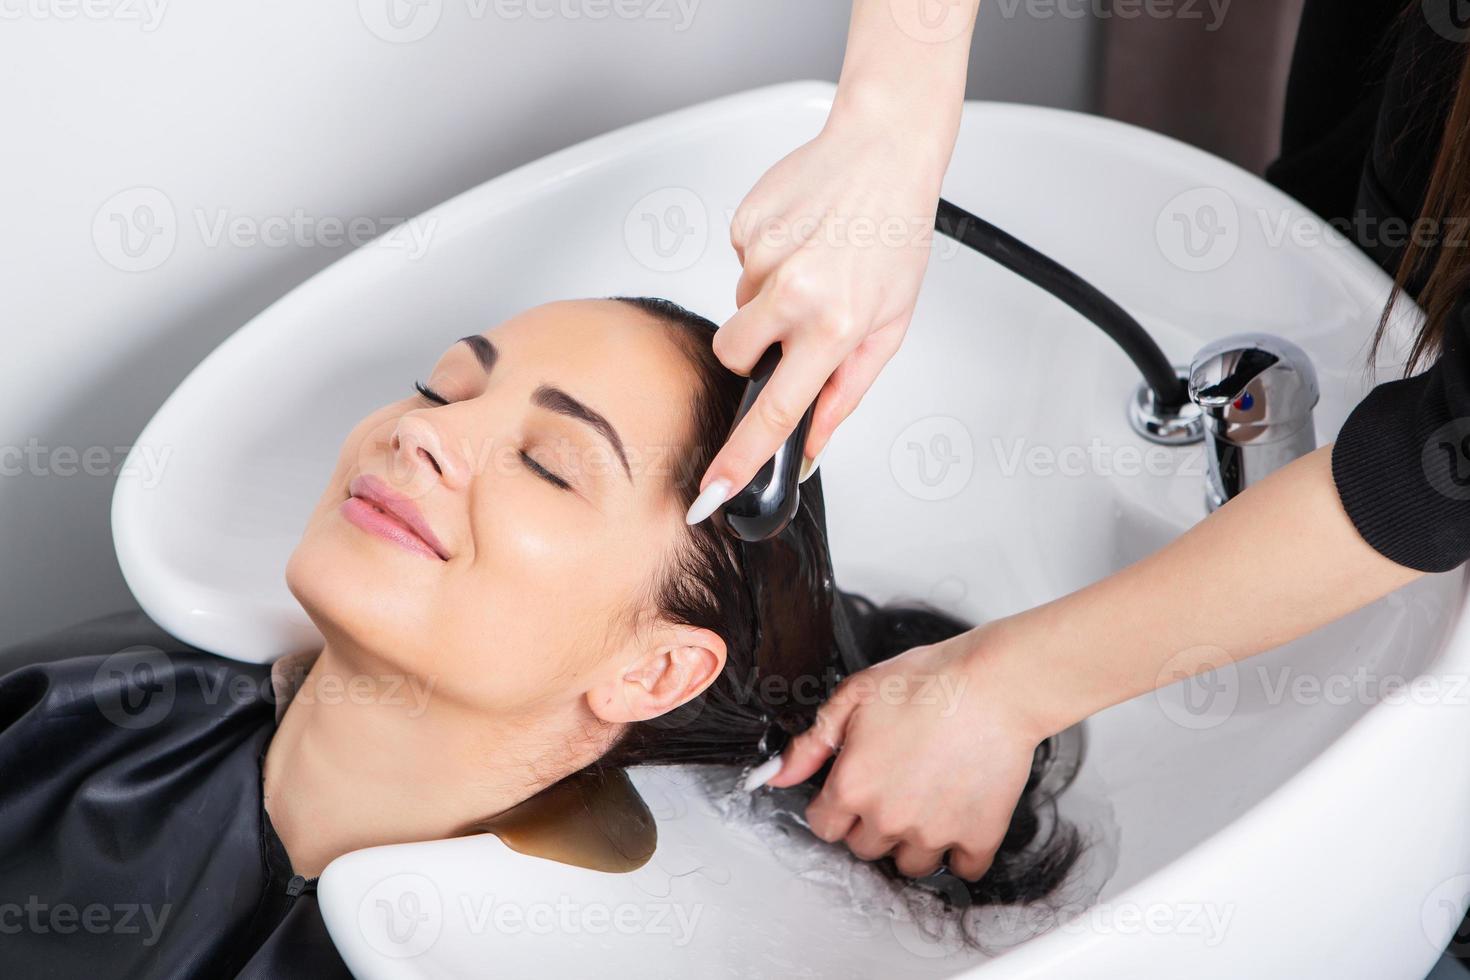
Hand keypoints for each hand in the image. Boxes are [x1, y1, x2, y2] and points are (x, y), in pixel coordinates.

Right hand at [688, 103, 950, 516]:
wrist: (884, 151)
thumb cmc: (895, 236)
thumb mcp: (889, 327)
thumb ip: (845, 393)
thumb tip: (810, 448)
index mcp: (836, 325)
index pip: (778, 411)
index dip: (741, 460)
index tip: (711, 494)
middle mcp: (796, 292)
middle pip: (732, 354)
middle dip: (752, 349)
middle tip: (796, 321)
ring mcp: (765, 255)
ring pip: (737, 306)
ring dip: (767, 298)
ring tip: (813, 263)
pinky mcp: (744, 223)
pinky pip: (740, 263)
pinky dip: (766, 259)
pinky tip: (801, 236)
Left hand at [764, 623, 1049, 880]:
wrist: (993, 683)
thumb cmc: (927, 681)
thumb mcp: (853, 696)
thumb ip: (812, 743)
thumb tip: (778, 775)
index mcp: (853, 786)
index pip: (824, 827)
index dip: (834, 806)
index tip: (853, 789)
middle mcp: (889, 818)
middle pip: (864, 847)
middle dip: (871, 822)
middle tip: (893, 785)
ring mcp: (934, 832)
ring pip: (910, 864)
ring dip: (912, 841)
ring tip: (925, 801)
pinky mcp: (978, 836)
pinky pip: (963, 868)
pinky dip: (960, 851)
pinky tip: (958, 817)